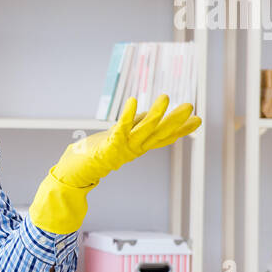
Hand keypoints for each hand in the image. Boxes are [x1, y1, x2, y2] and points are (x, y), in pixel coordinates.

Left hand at [27, 95, 200, 234]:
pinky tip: (132, 100)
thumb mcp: (118, 139)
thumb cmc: (93, 154)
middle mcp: (133, 149)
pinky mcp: (108, 145)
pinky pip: (120, 128)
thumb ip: (133, 129)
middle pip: (159, 134)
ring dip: (155, 114)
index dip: (181, 130)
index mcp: (137, 148)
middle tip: (190, 107)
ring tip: (166, 98)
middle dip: (175, 121)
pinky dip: (127, 115)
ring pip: (144, 130)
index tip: (198, 120)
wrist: (73, 174)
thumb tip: (149, 116)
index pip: (163, 138)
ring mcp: (122, 148)